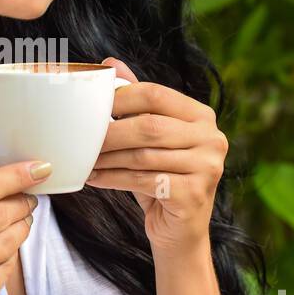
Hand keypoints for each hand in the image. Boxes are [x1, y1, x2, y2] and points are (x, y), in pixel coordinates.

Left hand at [85, 57, 228, 257]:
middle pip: (149, 126)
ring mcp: (207, 167)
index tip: (91, 107)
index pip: (156, 94)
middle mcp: (212, 138)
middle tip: (81, 137)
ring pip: (143, 155)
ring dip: (107, 157)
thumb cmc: (161, 178)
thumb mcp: (152, 138)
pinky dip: (112, 178)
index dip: (120, 98)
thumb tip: (110, 63)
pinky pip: (143, 180)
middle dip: (109, 132)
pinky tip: (94, 177)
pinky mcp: (194, 194)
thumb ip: (137, 101)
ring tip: (84, 159)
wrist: (180, 231)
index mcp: (202, 116)